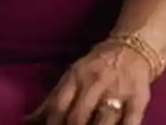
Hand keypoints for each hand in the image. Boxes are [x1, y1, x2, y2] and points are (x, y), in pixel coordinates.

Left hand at [26, 41, 153, 124]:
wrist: (131, 49)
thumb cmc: (95, 67)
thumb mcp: (71, 77)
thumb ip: (52, 100)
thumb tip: (27, 120)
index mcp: (75, 78)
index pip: (58, 106)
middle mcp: (94, 84)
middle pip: (78, 118)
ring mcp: (118, 92)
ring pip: (103, 123)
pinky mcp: (138, 101)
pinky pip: (130, 123)